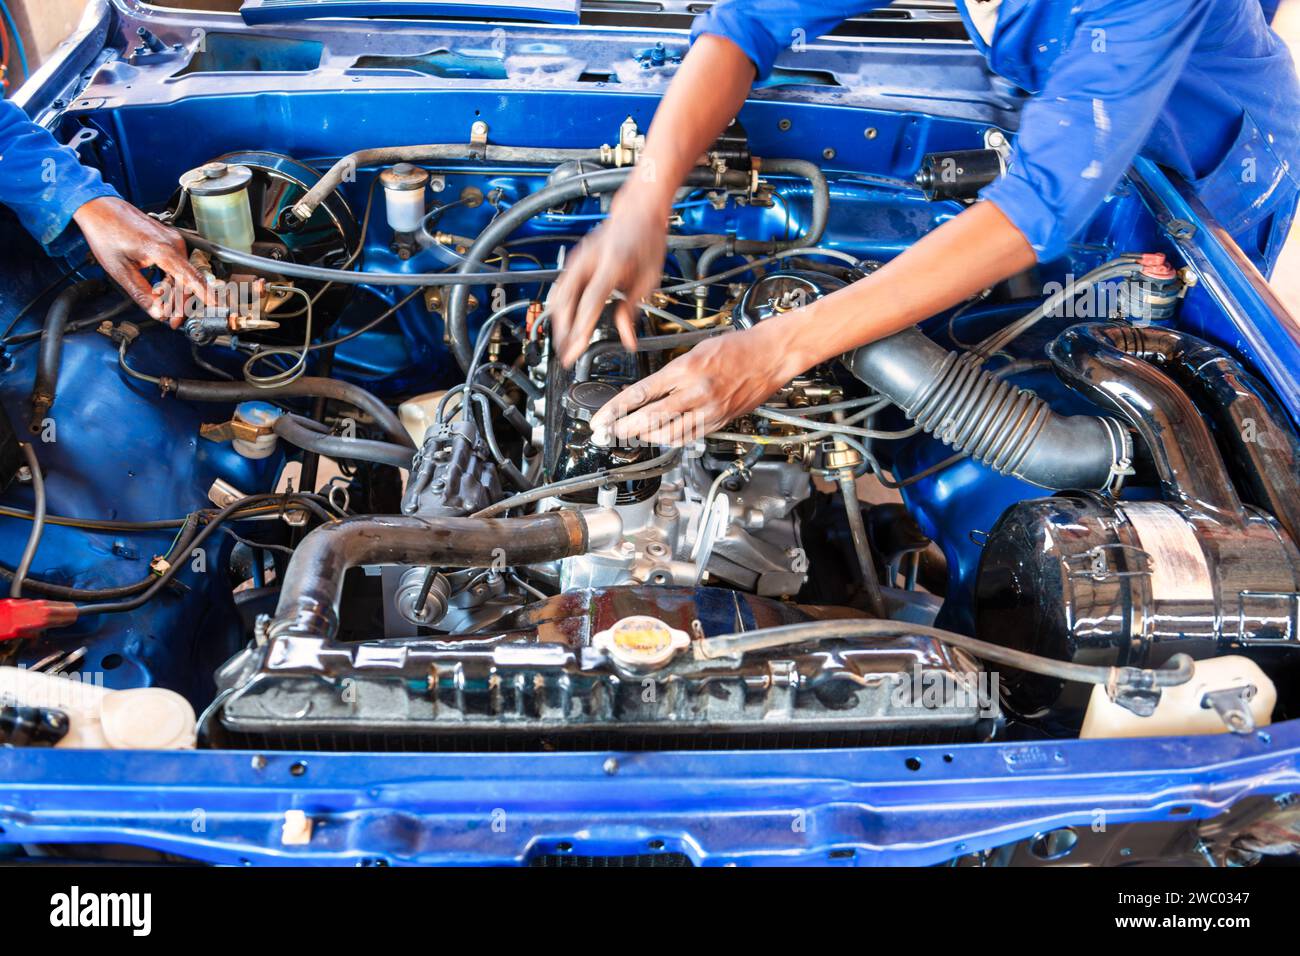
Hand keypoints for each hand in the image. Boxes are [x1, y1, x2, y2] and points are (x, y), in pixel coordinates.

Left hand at [73, 196, 210, 327]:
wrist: (100, 208)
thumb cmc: (106, 231)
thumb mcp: (120, 269)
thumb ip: (140, 293)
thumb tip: (156, 311)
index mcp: (162, 250)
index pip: (190, 277)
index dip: (205, 295)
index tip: (217, 307)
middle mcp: (173, 243)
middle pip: (188, 281)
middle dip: (180, 303)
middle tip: (170, 320)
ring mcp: (173, 240)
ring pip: (183, 275)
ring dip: (174, 292)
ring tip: (160, 305)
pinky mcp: (170, 240)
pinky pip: (178, 265)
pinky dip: (171, 280)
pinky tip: (159, 288)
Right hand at [546, 188, 671, 366]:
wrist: (638, 211)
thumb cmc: (647, 240)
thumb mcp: (649, 279)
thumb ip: (632, 311)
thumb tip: (628, 340)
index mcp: (612, 262)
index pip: (590, 302)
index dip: (581, 329)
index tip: (575, 350)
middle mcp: (589, 259)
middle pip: (567, 301)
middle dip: (564, 331)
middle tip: (567, 354)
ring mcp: (578, 258)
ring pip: (558, 295)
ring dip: (558, 322)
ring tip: (564, 344)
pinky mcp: (574, 260)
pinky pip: (560, 288)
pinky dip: (559, 308)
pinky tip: (562, 323)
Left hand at [590, 322, 806, 445]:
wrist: (770, 355)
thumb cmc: (736, 347)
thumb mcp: (695, 351)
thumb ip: (670, 374)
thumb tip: (645, 393)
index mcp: (686, 369)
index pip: (641, 394)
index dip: (616, 410)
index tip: (601, 419)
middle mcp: (697, 392)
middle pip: (650, 418)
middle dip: (625, 428)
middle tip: (610, 431)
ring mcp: (710, 410)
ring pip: (668, 434)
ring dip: (645, 436)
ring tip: (632, 433)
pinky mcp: (720, 421)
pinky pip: (689, 437)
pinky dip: (670, 439)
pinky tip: (660, 436)